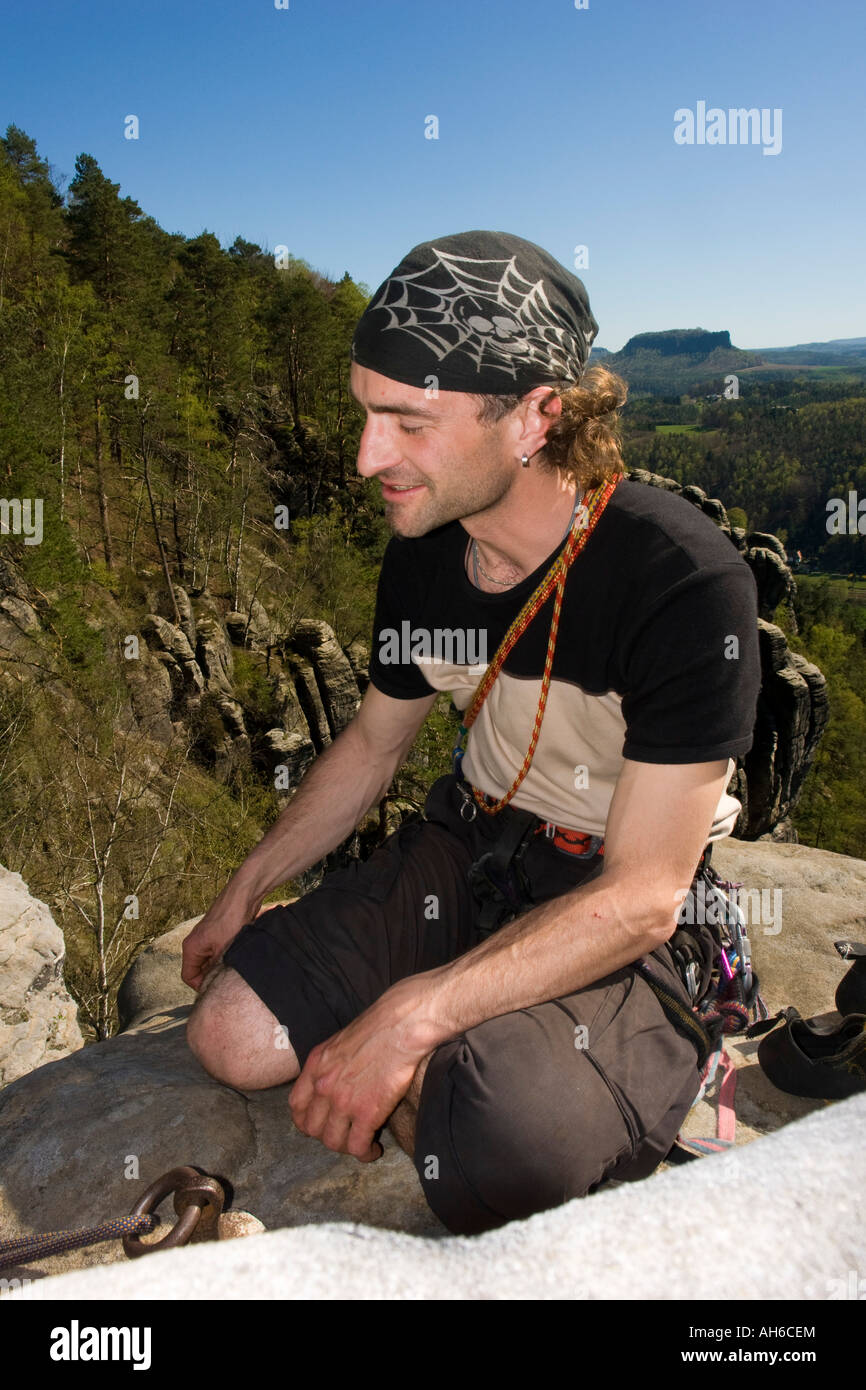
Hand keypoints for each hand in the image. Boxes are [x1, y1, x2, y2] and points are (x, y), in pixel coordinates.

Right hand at [181, 884, 261, 989]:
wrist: (244, 896)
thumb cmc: (232, 919)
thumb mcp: (224, 950)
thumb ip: (216, 969)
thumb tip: (214, 985)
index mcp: (191, 947)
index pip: (189, 977)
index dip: (202, 985)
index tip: (217, 985)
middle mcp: (195, 943)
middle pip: (199, 970)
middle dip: (213, 975)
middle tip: (227, 975)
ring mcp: (206, 938)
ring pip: (210, 961)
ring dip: (221, 965)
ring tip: (234, 963)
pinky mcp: (218, 934)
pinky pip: (218, 952)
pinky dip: (226, 956)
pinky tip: (237, 953)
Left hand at [289, 978, 438, 1161]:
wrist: (401, 1027)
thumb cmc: (380, 1027)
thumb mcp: (342, 1041)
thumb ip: (332, 1063)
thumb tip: (336, 1079)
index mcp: (316, 1065)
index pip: (296, 1105)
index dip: (306, 1121)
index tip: (320, 1125)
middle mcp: (323, 1085)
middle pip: (312, 1128)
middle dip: (327, 1135)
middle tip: (345, 1134)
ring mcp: (343, 1101)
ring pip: (332, 1142)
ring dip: (346, 1148)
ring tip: (361, 1145)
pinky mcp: (366, 1113)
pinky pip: (357, 1146)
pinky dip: (364, 1154)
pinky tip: (373, 1150)